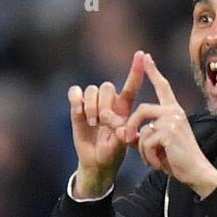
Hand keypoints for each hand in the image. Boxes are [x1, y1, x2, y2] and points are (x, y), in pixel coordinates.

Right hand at [67, 51, 144, 198]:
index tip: (142, 54)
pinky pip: (75, 92)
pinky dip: (76, 100)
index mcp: (123, 108)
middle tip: (103, 122)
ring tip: (93, 123)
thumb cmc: (113, 154)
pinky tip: (79, 113)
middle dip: (104, 104)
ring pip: (91, 89)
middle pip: (106, 86)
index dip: (136, 70)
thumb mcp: (121, 145)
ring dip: (91, 106)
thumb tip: (119, 128)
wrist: (96, 162)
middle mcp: (108, 102)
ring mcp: (92, 104)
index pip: (131, 86)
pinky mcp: (77, 108)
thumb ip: (121, 134)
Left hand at [112, 53, 216, 197]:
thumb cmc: (175, 159)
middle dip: (130, 127)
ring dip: (141, 148)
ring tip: (152, 158)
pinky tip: (158, 162)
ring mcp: (173, 120)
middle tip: (129, 142)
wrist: (194, 172)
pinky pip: (145, 141)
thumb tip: (116, 129)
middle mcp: (174, 111)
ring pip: (141, 129)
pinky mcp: (169, 131)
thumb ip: (135, 135)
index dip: (153, 72)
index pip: (162, 87)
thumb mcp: (152, 145)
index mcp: (173, 111)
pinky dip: (147, 156)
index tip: (146, 57)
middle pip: (140, 110)